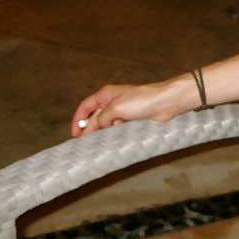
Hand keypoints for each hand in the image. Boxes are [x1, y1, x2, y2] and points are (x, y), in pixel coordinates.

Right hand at [71, 76, 193, 136]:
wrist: (163, 102)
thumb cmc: (141, 100)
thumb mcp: (116, 108)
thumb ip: (103, 117)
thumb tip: (99, 125)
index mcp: (105, 94)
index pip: (85, 106)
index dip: (78, 119)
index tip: (75, 133)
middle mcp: (112, 100)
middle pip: (95, 115)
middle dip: (89, 128)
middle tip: (84, 143)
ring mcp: (123, 108)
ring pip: (107, 121)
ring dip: (101, 131)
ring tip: (96, 144)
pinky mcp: (132, 115)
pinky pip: (118, 125)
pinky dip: (113, 132)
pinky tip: (111, 139)